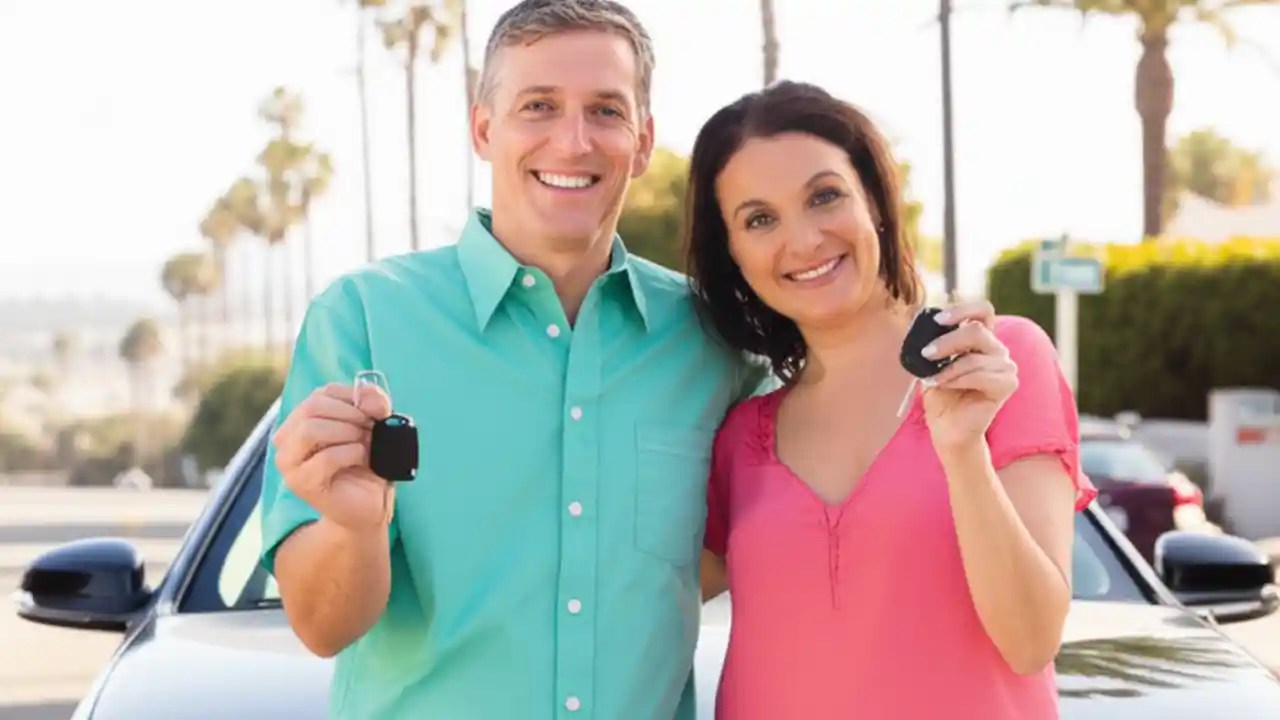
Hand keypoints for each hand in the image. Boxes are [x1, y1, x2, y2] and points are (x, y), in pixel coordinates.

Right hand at [272, 383, 395, 532]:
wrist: (369, 505)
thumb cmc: (367, 463)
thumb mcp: (374, 425)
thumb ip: (372, 403)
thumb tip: (370, 399)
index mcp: (301, 419)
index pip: (322, 393)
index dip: (354, 398)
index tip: (377, 412)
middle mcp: (287, 438)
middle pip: (312, 407)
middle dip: (350, 415)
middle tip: (371, 429)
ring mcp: (289, 463)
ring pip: (310, 429)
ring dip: (347, 432)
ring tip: (366, 444)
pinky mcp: (301, 483)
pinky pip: (325, 458)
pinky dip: (351, 453)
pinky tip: (362, 458)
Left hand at [919, 300, 1016, 455]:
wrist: (947, 427)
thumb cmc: (940, 394)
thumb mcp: (931, 363)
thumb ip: (932, 343)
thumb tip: (921, 325)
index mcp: (981, 338)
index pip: (983, 310)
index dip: (963, 309)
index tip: (937, 319)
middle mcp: (996, 349)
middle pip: (977, 330)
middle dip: (947, 341)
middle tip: (926, 353)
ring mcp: (1005, 366)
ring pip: (975, 357)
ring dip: (948, 368)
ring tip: (932, 379)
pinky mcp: (1007, 384)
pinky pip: (980, 375)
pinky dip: (957, 379)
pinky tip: (944, 385)